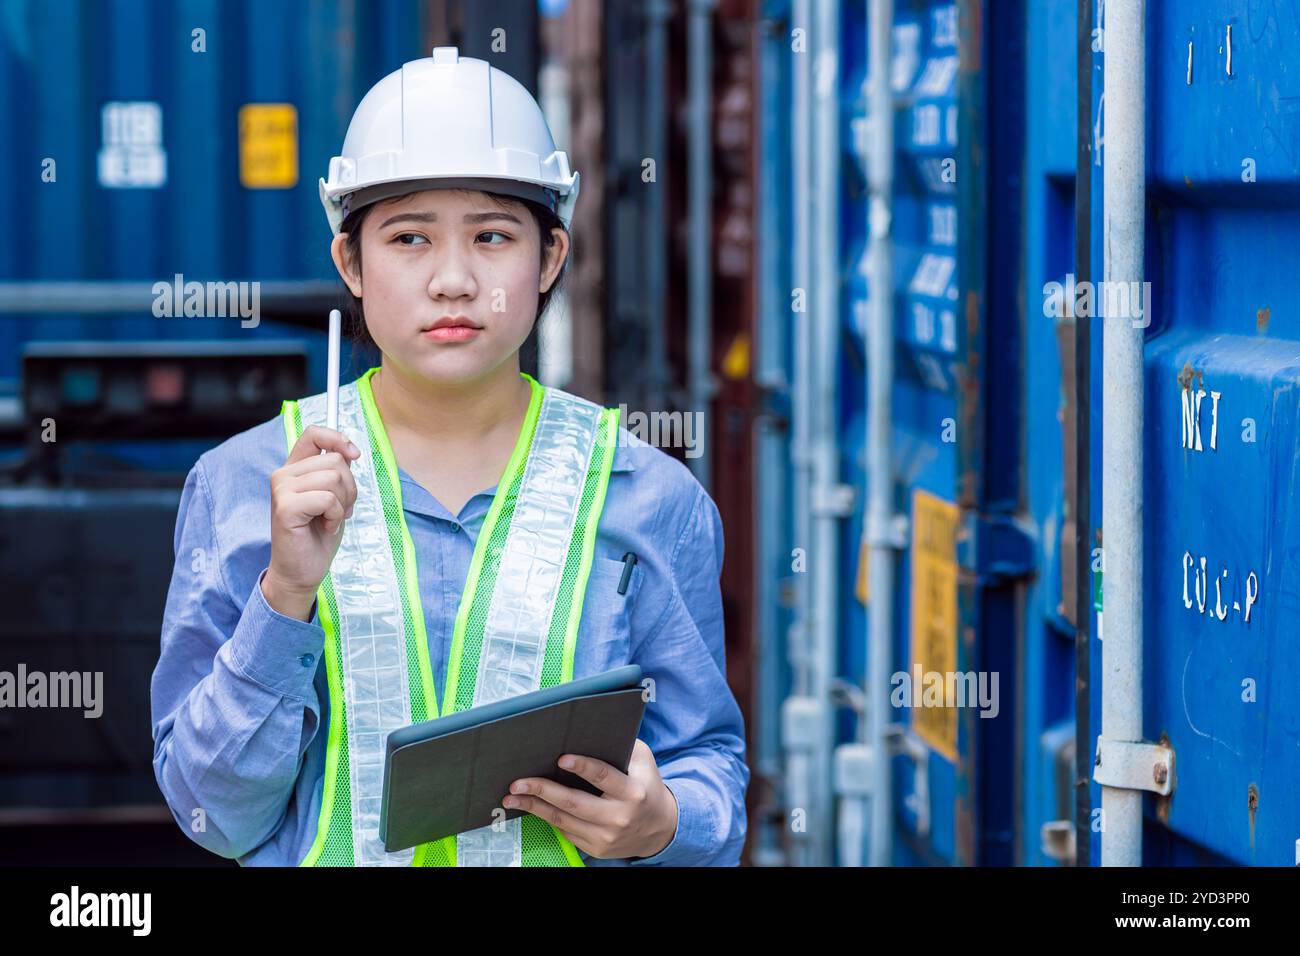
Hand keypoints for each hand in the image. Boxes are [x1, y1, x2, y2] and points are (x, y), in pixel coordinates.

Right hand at [264, 425, 360, 620]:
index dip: (337, 438)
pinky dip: (336, 515)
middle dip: (349, 488)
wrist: (301, 571)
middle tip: (339, 511)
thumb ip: (336, 473)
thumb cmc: (317, 536)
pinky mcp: (285, 507)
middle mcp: (284, 475)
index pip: (313, 434)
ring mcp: (281, 490)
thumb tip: (349, 452)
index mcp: (295, 469)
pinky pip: (327, 498)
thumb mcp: (334, 497)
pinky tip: (326, 527)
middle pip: (335, 461)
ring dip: (343, 503)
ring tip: (331, 519)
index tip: (354, 455)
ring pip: (334, 477)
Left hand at [502, 739, 677, 859]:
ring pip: (563, 820)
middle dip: (542, 791)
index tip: (561, 759)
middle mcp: (619, 817)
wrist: (659, 828)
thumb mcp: (642, 761)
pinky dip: (546, 817)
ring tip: (513, 797)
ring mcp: (606, 837)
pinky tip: (532, 807)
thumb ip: (620, 745)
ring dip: (534, 807)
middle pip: (573, 803)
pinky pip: (565, 831)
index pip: (603, 777)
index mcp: (633, 792)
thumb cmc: (645, 785)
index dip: (582, 767)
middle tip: (518, 782)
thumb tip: (587, 729)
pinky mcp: (596, 849)